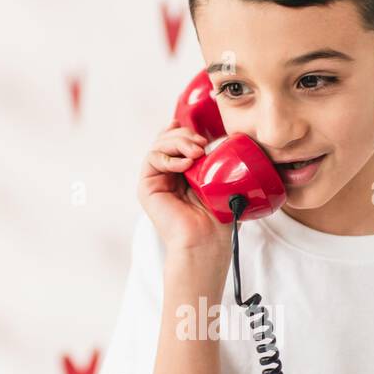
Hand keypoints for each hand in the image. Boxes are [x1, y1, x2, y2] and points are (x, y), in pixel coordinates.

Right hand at [138, 121, 233, 257]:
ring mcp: (157, 181)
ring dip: (179, 142)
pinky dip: (169, 156)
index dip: (186, 132)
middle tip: (203, 144)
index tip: (203, 133)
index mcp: (185, 174)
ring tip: (197, 152)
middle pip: (168, 139)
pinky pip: (152, 158)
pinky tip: (186, 165)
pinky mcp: (147, 187)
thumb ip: (218, 161)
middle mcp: (168, 176)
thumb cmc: (219, 218)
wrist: (207, 241)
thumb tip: (226, 140)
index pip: (179, 142)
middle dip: (186, 136)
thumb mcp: (222, 182)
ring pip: (159, 145)